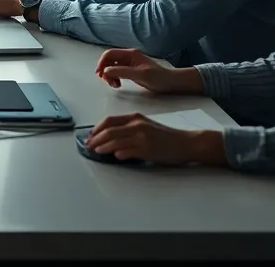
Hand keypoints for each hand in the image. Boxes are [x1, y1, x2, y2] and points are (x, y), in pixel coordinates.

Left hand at [84, 113, 225, 165]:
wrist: (186, 142)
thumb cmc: (167, 136)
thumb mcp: (146, 125)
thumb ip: (130, 129)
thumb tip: (112, 139)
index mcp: (135, 118)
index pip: (109, 121)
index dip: (97, 128)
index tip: (90, 135)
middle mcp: (137, 125)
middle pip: (109, 131)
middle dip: (95, 138)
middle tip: (88, 145)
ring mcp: (142, 137)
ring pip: (115, 141)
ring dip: (102, 147)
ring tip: (96, 151)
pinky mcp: (147, 150)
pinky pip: (128, 151)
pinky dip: (118, 153)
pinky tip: (114, 156)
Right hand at [95, 48, 201, 93]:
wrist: (170, 83)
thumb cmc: (158, 77)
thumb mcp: (139, 75)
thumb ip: (121, 72)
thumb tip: (105, 72)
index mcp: (130, 54)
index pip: (109, 54)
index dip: (101, 63)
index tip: (100, 75)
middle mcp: (128, 57)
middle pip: (109, 60)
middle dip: (105, 70)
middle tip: (107, 82)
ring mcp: (130, 63)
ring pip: (112, 66)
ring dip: (109, 75)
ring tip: (115, 85)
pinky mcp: (131, 70)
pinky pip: (117, 71)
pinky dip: (114, 77)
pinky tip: (118, 84)